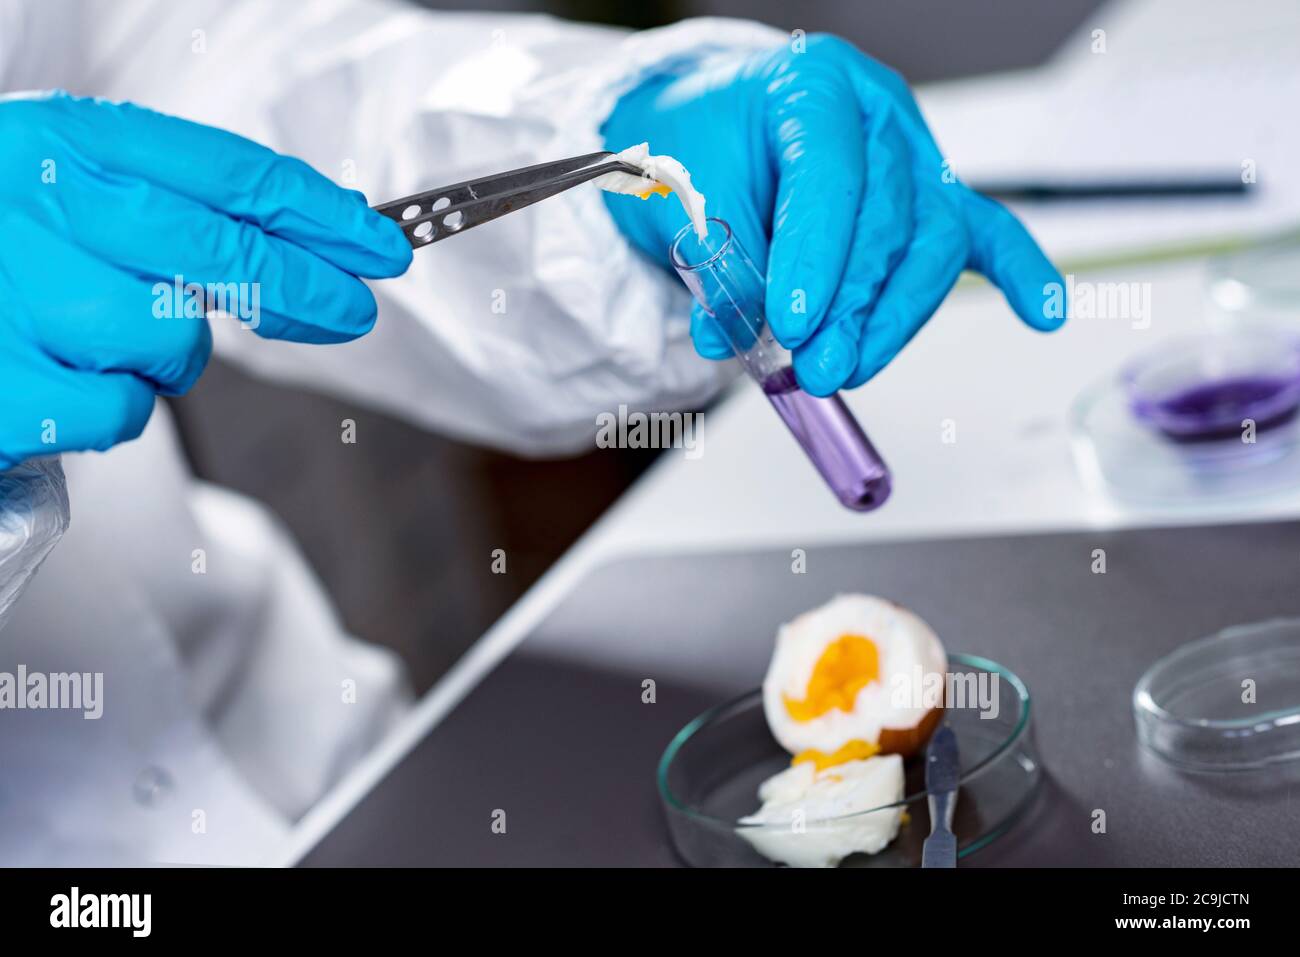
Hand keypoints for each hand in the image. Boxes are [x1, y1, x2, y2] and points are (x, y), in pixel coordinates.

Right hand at [0, 92, 411, 469]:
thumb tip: (304, 243)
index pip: (225, 172)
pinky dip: (106, 406)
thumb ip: (160, 202)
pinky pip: (117, 409)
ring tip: (93, 335)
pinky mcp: (4, 388)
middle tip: (355, 308)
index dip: (318, 212)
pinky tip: (55, 381)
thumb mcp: (55, 188)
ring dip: (163, 353)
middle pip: (221, 252)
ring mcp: (16, 297)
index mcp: (58, 140)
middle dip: (306, 285)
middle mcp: (37, 205)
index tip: (380, 245)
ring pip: (171, 342)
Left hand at [602, 35, 1064, 395]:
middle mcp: (877, 115)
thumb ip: (717, 263)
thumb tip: (732, 339)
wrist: (708, 131)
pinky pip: (986, 235)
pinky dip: (1017, 273)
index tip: (791, 322)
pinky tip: (1041, 312)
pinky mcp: (932, 201)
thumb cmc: (698, 146)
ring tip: (851, 369)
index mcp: (813, 86)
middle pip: (890, 217)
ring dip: (896, 318)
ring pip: (933, 242)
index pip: (830, 175)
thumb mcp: (684, 192)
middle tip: (818, 367)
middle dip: (854, 306)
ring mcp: (915, 157)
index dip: (815, 256)